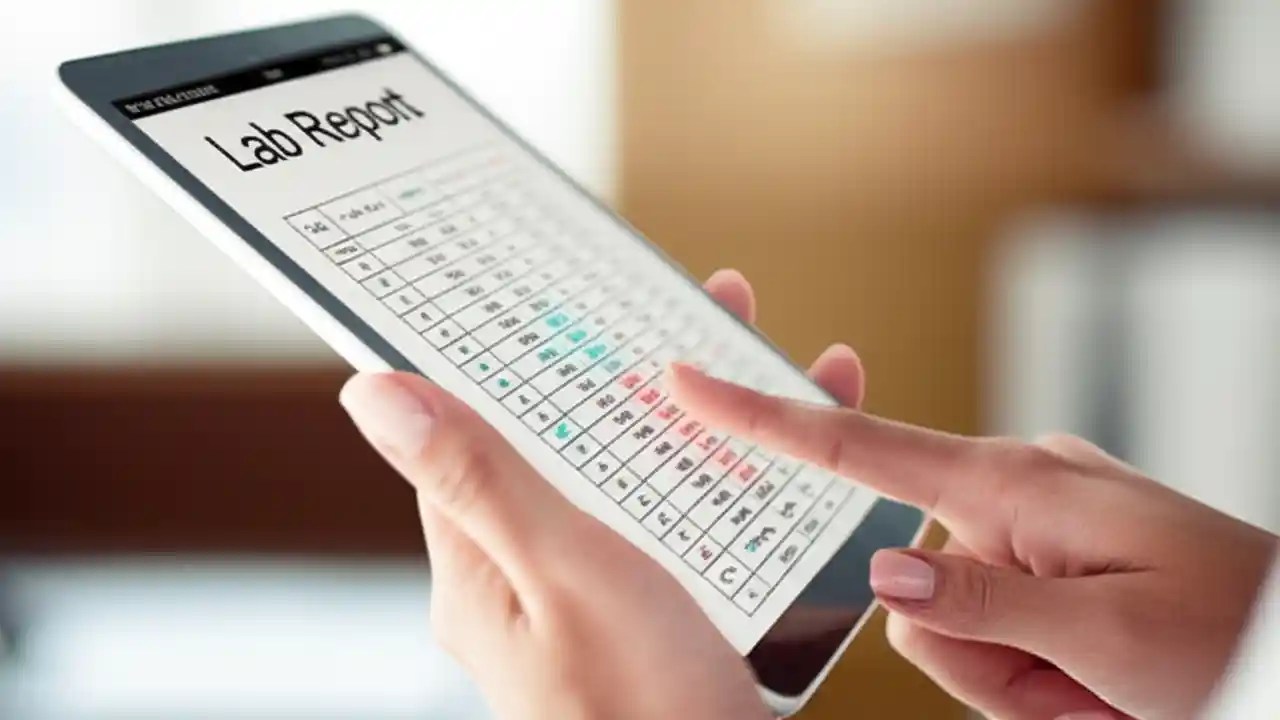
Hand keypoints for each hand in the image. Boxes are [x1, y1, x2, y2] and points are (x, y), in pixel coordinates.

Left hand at [337, 270, 858, 719]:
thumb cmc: (642, 710)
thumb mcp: (565, 575)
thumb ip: (483, 480)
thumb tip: (375, 394)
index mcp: (480, 567)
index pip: (469, 432)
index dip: (507, 358)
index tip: (546, 290)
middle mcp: (524, 579)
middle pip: (562, 445)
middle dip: (621, 372)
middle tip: (688, 307)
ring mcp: (588, 599)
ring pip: (624, 476)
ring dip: (677, 413)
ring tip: (746, 353)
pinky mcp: (646, 618)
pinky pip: (668, 520)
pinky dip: (710, 474)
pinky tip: (762, 453)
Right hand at [670, 365, 1278, 719]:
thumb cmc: (1229, 628)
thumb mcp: (1106, 633)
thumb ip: (980, 602)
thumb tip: (881, 570)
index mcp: (1015, 485)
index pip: (861, 448)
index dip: (765, 416)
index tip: (692, 381)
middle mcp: (1010, 499)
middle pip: (911, 587)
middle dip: (973, 655)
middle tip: (1066, 685)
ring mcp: (1023, 539)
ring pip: (941, 625)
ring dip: (1008, 677)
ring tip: (1093, 685)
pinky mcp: (1036, 573)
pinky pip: (980, 634)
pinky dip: (1025, 675)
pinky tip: (1091, 680)